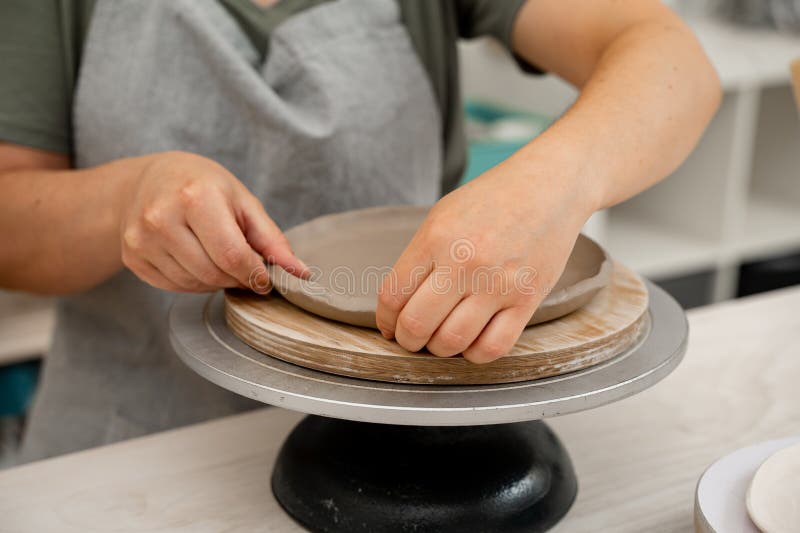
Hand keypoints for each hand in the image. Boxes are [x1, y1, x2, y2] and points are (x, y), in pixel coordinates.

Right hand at [119, 151, 307, 292]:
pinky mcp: (132, 257)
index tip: (265, 279)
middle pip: (213, 273)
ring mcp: (141, 240)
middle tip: (244, 267)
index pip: (232, 255)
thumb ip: (272, 240)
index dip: (254, 274)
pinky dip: (194, 282)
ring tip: (219, 257)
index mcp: (195, 197)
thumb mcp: (242, 201)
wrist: (148, 179)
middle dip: (236, 277)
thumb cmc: (202, 185)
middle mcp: (161, 218)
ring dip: (216, 281)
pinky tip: (197, 260)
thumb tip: (300, 273)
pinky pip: (174, 286)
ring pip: (194, 284)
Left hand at [376, 157, 595, 362]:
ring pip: (452, 342)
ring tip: (441, 339)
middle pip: (417, 324)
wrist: (549, 186)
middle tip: (412, 338)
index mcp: (437, 238)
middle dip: (407, 340)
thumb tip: (399, 305)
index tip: (390, 325)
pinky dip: (475, 354)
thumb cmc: (493, 199)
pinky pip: (493, 347)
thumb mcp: (443, 215)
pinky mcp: (527, 300)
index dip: (386, 319)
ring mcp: (498, 284)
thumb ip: (419, 257)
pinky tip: (471, 341)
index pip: (393, 295)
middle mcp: (466, 262)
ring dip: (439, 350)